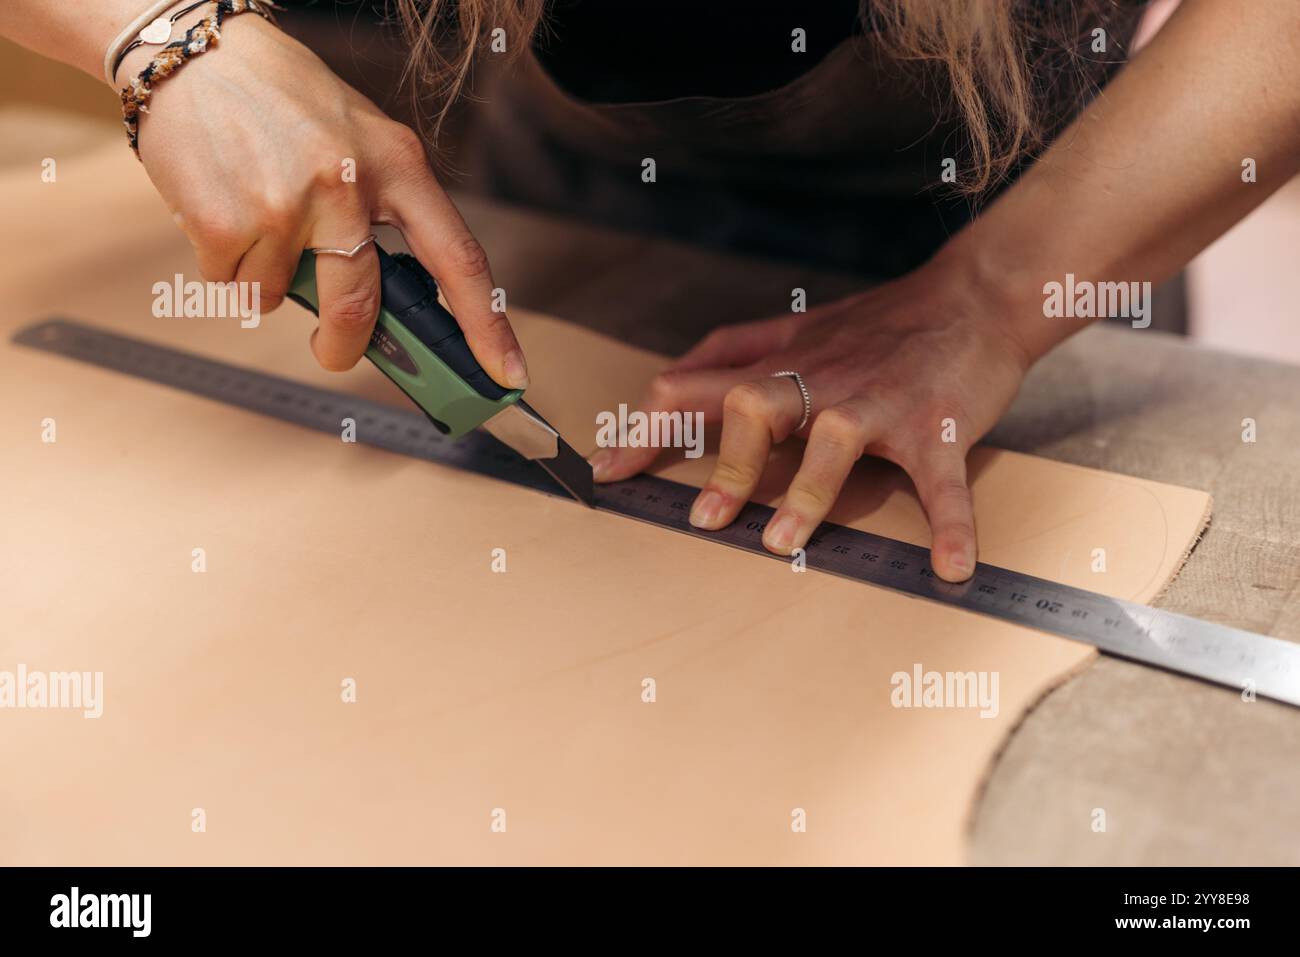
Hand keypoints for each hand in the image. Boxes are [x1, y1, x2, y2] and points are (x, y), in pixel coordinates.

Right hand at [128, 13, 526, 385]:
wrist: (196, 52)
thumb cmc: (286, 100)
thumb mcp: (363, 141)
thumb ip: (386, 213)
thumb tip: (391, 307)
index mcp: (398, 165)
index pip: (459, 260)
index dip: (487, 327)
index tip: (507, 373)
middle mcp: (346, 186)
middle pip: (359, 309)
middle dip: (344, 346)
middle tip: (333, 349)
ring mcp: (285, 207)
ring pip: (281, 299)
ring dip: (268, 280)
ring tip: (259, 217)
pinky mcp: (225, 223)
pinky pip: (233, 286)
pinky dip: (229, 266)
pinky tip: (226, 211)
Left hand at [589, 260, 1031, 581]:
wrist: (976, 296)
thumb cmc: (881, 323)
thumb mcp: (799, 325)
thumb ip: (735, 348)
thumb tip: (671, 376)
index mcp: (783, 363)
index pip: (696, 385)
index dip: (648, 427)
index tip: (607, 472)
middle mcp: (823, 379)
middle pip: (755, 406)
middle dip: (726, 463)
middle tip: (703, 520)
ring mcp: (879, 402)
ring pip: (833, 440)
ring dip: (806, 492)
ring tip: (781, 543)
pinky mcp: (937, 425)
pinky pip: (940, 480)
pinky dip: (949, 525)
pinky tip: (951, 567)